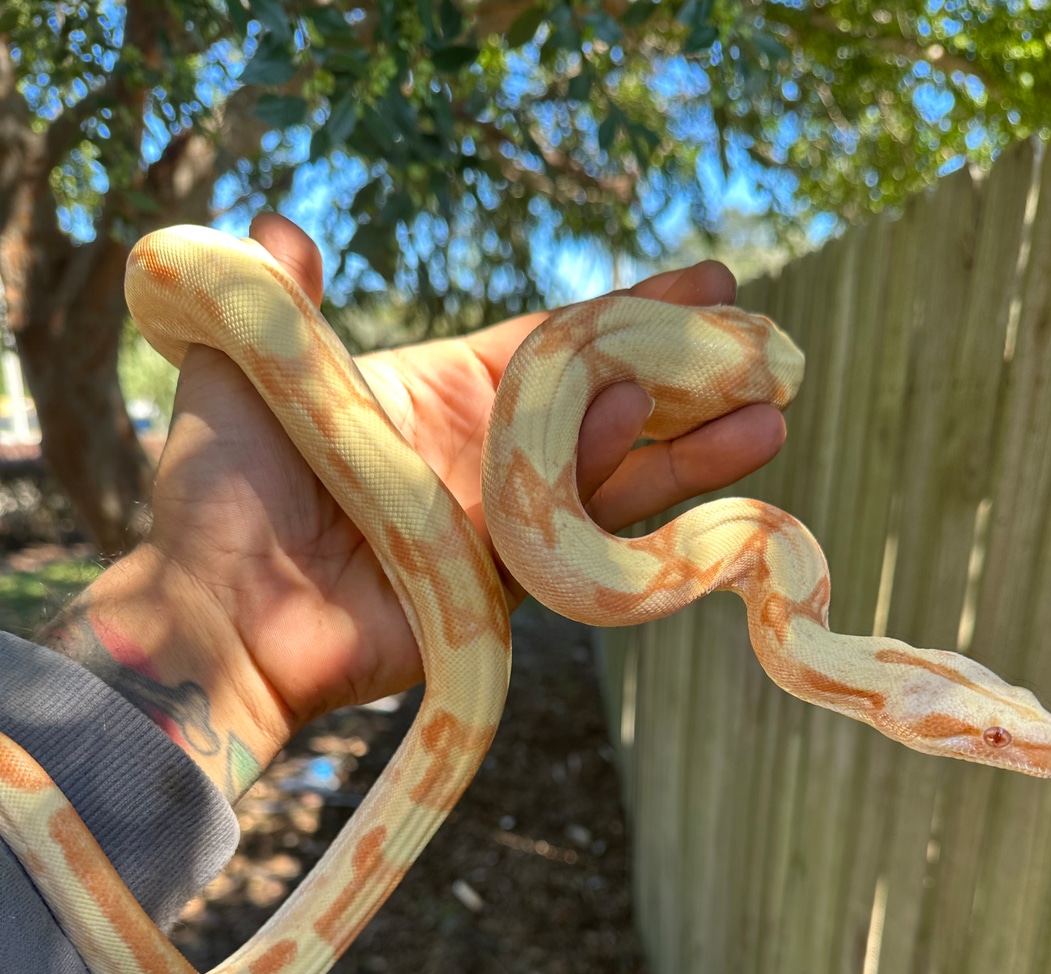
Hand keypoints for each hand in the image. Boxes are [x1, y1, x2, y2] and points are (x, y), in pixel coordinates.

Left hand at [46, 214, 785, 798]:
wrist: (223, 616)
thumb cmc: (221, 492)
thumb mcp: (242, 369)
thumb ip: (284, 300)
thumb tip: (284, 224)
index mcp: (435, 394)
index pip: (553, 344)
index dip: (628, 314)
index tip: (708, 282)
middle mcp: (484, 457)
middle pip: (606, 403)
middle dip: (687, 371)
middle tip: (767, 340)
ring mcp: (504, 526)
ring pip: (619, 471)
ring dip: (696, 439)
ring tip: (773, 402)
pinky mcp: (514, 591)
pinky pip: (597, 539)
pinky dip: (652, 501)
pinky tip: (721, 463)